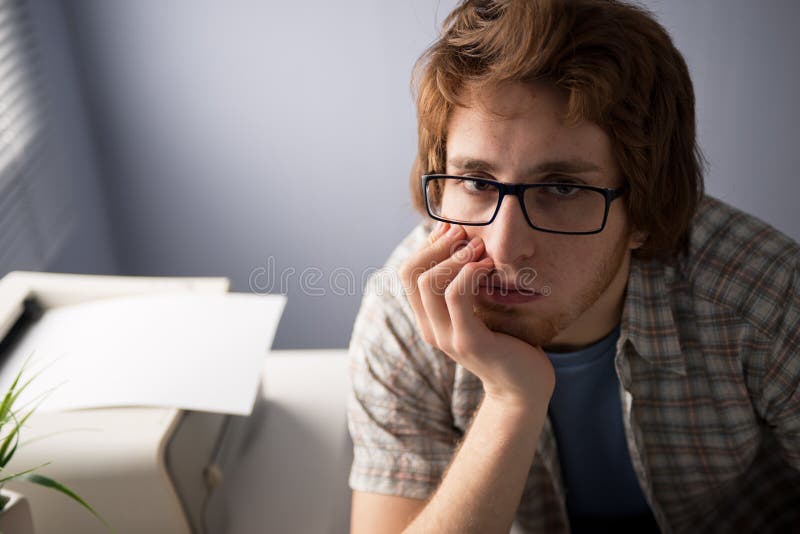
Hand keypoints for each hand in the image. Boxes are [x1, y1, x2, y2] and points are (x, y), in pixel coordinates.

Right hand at [399, 222, 554, 408]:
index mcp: (429, 319)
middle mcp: (430, 328)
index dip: (428, 245)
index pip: (408, 272)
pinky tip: (488, 267)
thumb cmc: (506, 342)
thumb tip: (458, 241)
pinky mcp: (468, 341)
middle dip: (438, 246)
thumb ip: (465, 284)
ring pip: (429, 281)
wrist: (524, 386)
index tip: (453, 230)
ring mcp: (446, 336)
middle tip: (467, 236)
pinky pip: (456, 296)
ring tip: (481, 250)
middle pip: (412, 272)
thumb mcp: (479, 308)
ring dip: (456, 257)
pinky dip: (470, 273)